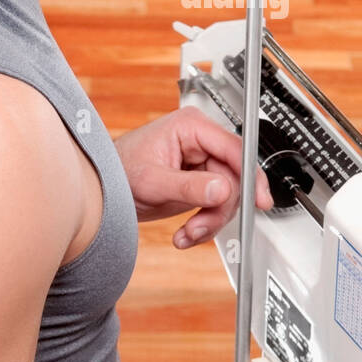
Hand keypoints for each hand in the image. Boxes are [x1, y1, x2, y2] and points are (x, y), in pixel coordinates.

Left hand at [114, 107, 273, 247]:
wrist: (101, 188)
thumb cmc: (116, 171)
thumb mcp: (152, 182)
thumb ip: (189, 186)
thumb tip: (222, 189)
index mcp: (191, 127)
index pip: (234, 149)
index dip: (250, 176)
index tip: (259, 199)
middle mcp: (201, 142)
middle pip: (234, 178)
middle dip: (218, 209)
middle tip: (198, 228)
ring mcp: (202, 162)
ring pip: (228, 196)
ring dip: (210, 221)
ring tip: (187, 234)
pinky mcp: (200, 181)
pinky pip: (217, 205)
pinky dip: (204, 224)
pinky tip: (186, 233)